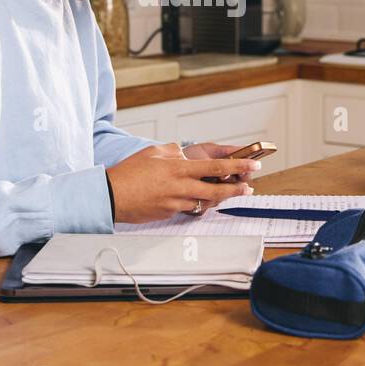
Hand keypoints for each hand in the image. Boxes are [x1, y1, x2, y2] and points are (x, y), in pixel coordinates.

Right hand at [107, 143, 259, 223]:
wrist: (111, 195)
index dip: (238, 166)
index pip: (215, 167)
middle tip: (248, 188)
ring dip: (217, 197)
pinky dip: (195, 203)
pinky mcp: (168, 213)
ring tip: (227, 193)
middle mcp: (180, 187)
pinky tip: (197, 199)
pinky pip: (188, 208)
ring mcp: (175, 202)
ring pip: (204, 201)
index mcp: (178, 168)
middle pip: (216, 189)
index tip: (253, 165)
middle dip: (235, 189)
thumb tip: (184, 155)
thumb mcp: (153, 152)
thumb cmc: (129, 172)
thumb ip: (173, 152)